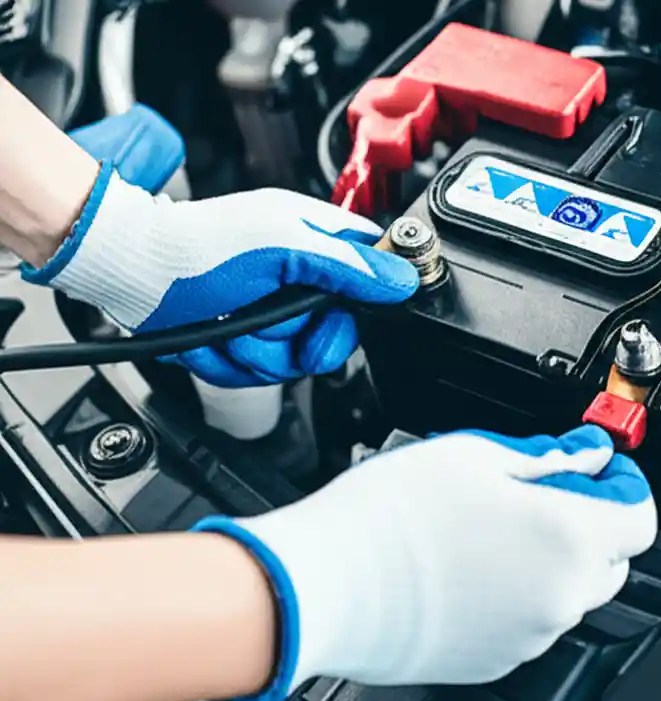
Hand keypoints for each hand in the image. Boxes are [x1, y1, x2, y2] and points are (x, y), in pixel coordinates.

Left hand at [22, 164, 418, 386]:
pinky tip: (215, 336)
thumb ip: (347, 264)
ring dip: (260, 349)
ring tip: (232, 322)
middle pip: (339, 332)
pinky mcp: (245, 344)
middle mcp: (300, 279)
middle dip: (303, 338)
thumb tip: (402, 279)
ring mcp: (272, 316)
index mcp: (317, 240)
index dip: (371, 296)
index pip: (374, 271)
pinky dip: (232, 362)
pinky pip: (260, 373)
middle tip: (277, 322)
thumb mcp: (284, 245)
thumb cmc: (196, 248)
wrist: (133, 277)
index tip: (346, 308)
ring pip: (298, 360)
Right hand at [193, 425, 656, 700]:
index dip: (624, 485)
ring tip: (487, 527)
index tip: (599, 470)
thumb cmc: (387, 518)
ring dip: (549, 558)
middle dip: (589, 521)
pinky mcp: (497, 660)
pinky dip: (516, 593)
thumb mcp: (478, 455)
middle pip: (612, 557)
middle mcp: (561, 596)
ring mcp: (530, 636)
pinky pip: (529, 620)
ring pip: (568, 590)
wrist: (322, 587)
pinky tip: (469, 566)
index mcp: (569, 537)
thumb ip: (551, 456)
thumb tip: (587, 457)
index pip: (642, 515)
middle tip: (537, 490)